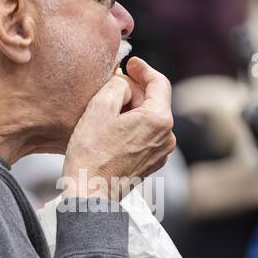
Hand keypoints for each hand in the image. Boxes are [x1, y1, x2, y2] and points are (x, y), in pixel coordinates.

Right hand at [62, 56, 175, 198]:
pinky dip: (133, 126)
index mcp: (159, 120)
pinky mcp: (152, 163)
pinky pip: (146, 135)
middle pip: (154, 101)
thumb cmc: (91, 154)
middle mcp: (167, 137)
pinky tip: (112, 130)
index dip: (144, 69)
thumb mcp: (99, 107)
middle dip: (134, 91)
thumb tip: (124, 83)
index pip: (159, 82)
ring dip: (132, 110)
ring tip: (107, 112)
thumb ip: (117, 85)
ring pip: (149, 118)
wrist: (90, 194)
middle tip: (110, 88)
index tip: (131, 63)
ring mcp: (161, 152)